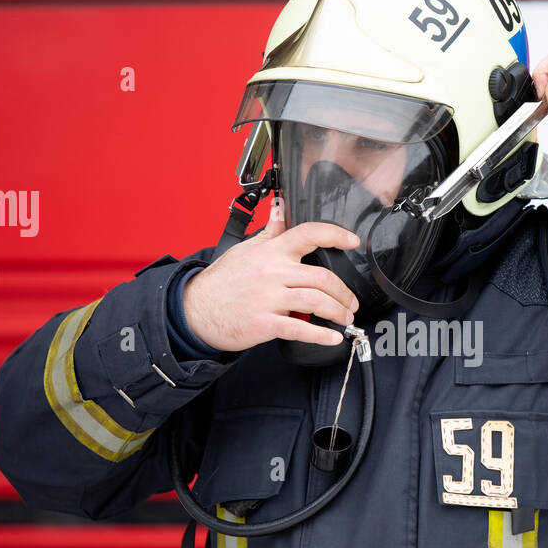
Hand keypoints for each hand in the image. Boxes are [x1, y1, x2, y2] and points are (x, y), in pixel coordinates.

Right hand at [183, 213, 361, 351]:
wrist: (196, 309)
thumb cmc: (222, 281)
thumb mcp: (245, 249)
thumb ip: (269, 232)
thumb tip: (280, 210)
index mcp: (271, 252)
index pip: (308, 234)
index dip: (335, 235)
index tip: (352, 241)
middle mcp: (273, 272)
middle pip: (322, 276)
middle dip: (343, 292)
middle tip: (351, 301)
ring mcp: (269, 298)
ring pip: (316, 302)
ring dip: (338, 312)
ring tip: (345, 318)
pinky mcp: (265, 323)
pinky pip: (300, 328)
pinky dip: (321, 335)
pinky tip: (332, 337)